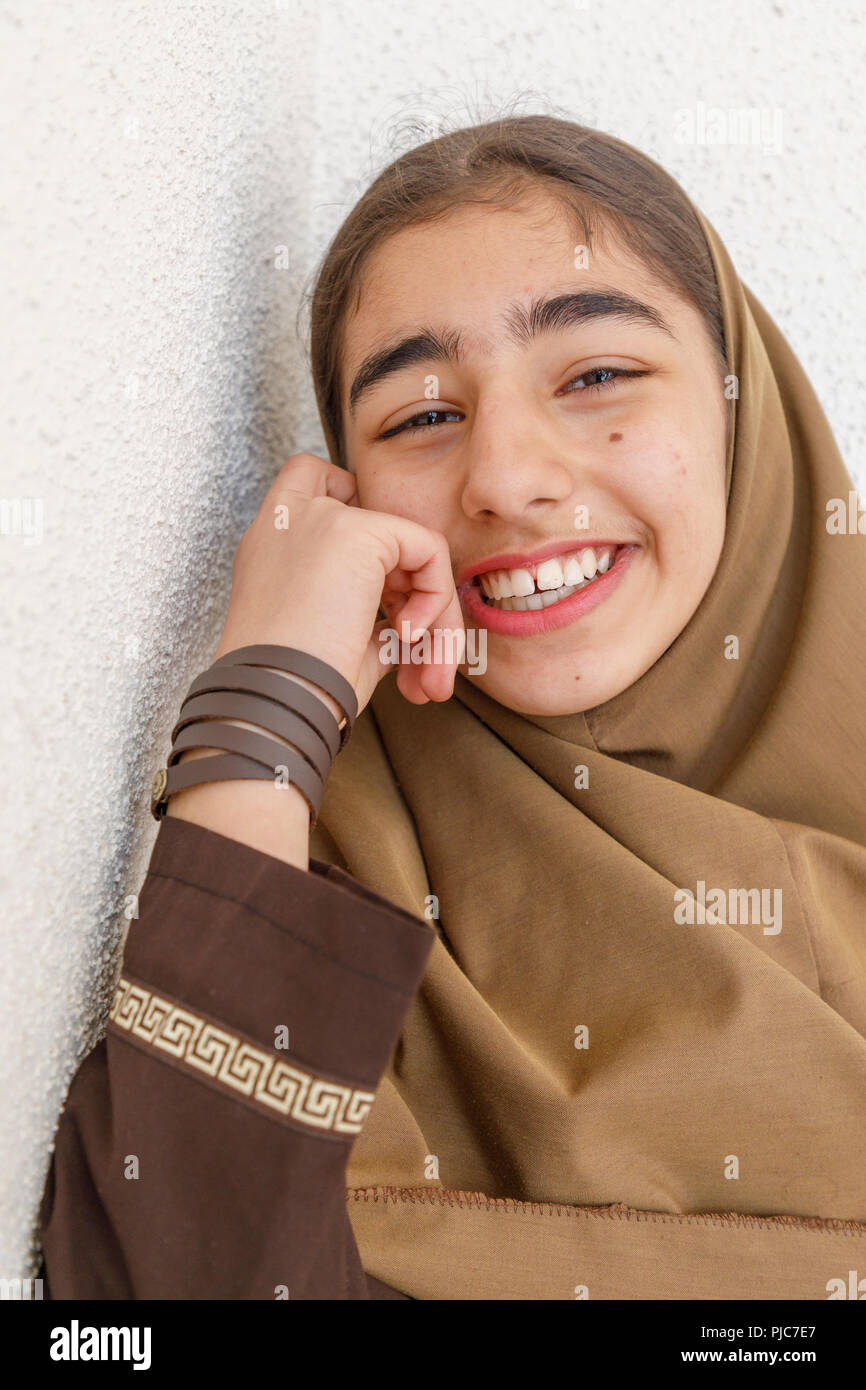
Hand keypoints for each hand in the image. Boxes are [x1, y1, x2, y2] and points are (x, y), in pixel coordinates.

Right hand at [213, 451, 464, 712]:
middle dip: (411, 588)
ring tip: (428, 671)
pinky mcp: (357, 531)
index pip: (319, 485)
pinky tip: (407, 639)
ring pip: (409, 543)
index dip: (363, 524)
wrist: (275, 701)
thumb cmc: (295, 688)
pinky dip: (433, 599)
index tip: (380, 592)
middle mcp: (289, 521)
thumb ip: (369, 616)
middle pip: (378, 519)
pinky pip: (427, 549)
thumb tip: (412, 625)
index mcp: (271, 545)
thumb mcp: (332, 641)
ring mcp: (321, 518)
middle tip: (417, 652)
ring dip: (433, 611)